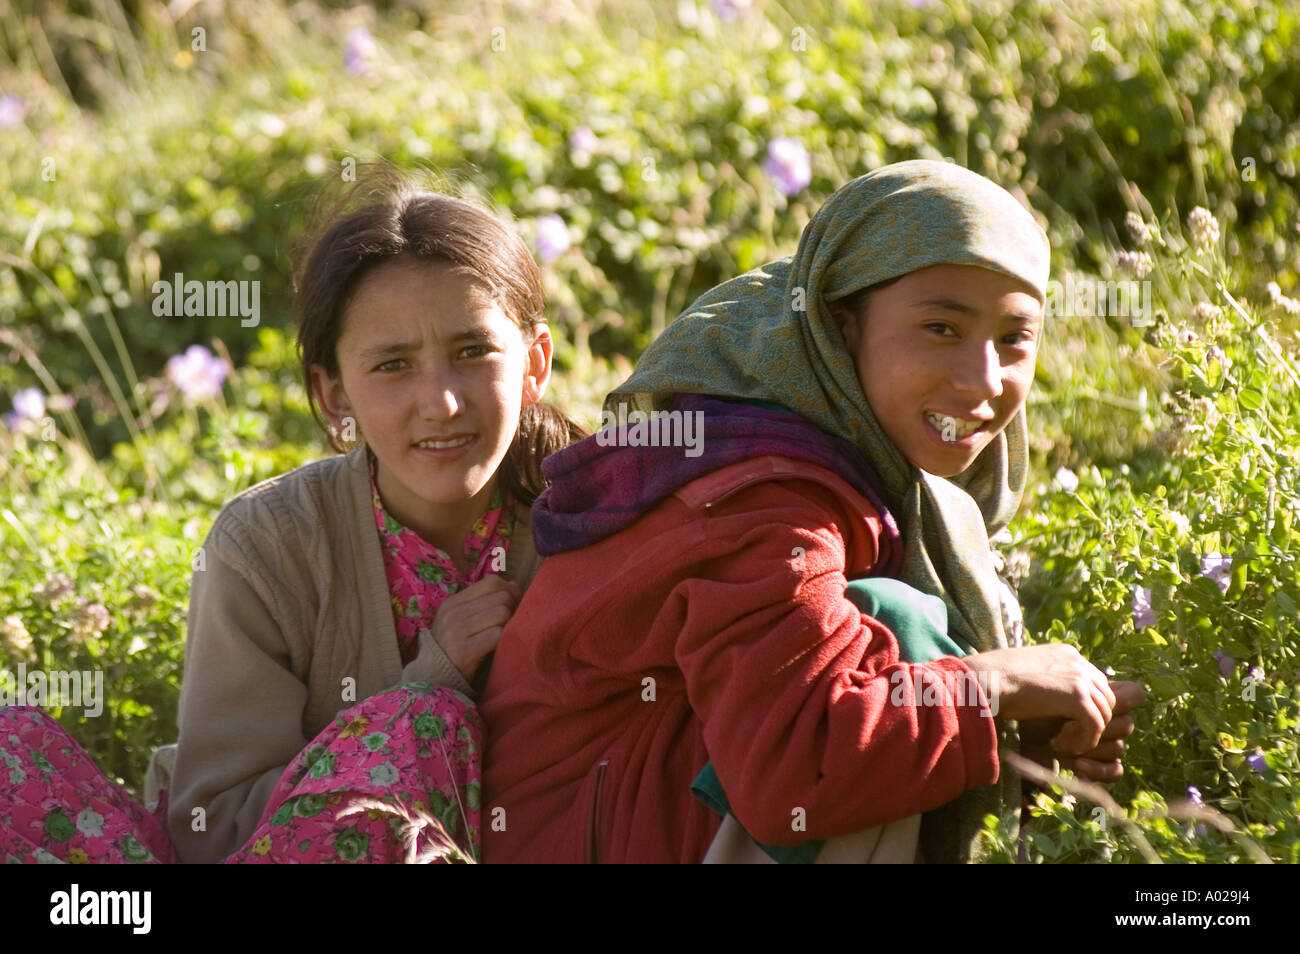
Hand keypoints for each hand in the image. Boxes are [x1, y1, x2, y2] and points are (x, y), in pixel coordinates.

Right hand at [429, 575, 522, 682]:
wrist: (433, 680)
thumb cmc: (453, 649)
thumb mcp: (459, 621)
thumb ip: (482, 603)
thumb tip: (514, 585)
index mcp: (453, 602)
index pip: (492, 582)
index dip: (510, 591)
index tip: (514, 606)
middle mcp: (452, 613)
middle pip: (501, 597)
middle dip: (514, 609)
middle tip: (514, 624)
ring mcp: (456, 632)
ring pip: (502, 613)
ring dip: (510, 625)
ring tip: (507, 635)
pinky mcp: (463, 652)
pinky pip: (496, 635)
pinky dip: (504, 640)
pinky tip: (500, 647)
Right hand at [963, 644, 1116, 752]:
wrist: (985, 681)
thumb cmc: (994, 679)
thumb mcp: (1027, 673)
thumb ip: (1047, 679)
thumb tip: (1053, 697)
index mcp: (1067, 653)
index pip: (1094, 682)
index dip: (1085, 707)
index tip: (1063, 723)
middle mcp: (1078, 662)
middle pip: (1106, 698)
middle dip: (1091, 721)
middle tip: (1064, 736)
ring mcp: (1080, 678)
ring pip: (1105, 713)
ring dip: (1086, 734)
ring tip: (1061, 743)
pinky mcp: (1077, 697)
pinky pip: (1096, 726)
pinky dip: (1083, 741)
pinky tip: (1059, 745)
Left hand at [1027, 680, 1145, 780]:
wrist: (1010, 729)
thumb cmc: (1029, 702)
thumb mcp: (1054, 687)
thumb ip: (1084, 684)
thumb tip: (1119, 691)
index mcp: (1101, 696)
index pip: (1135, 695)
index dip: (1124, 699)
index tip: (1092, 700)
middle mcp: (1107, 721)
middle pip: (1126, 724)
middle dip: (1097, 726)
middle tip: (1064, 725)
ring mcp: (1103, 744)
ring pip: (1119, 748)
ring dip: (1091, 748)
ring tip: (1058, 745)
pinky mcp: (1096, 766)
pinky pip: (1115, 771)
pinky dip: (1098, 770)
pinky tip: (1076, 766)